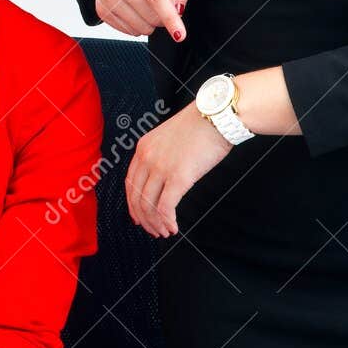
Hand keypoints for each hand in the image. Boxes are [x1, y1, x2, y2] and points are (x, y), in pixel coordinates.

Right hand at [86, 0, 189, 39]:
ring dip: (150, 22)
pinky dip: (137, 25)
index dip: (170, 18)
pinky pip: (129, 31)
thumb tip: (178, 11)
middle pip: (152, 17)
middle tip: (160, 2)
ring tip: (145, 3)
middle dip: (163, 17)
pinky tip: (133, 8)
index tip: (179, 35)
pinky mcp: (102, 9)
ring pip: (141, 28)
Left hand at [126, 105, 230, 236]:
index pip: (130, 182)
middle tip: (153, 230)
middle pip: (136, 197)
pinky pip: (166, 207)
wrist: (217, 116)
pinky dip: (167, 221)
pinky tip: (174, 227)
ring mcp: (161, 168)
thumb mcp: (170, 137)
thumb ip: (162, 155)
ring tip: (165, 231)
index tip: (138, 216)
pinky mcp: (178, 177)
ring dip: (156, 223)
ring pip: (148, 205)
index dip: (133, 203)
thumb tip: (165, 179)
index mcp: (143, 148)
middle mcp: (147, 158)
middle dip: (143, 218)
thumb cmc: (201, 125)